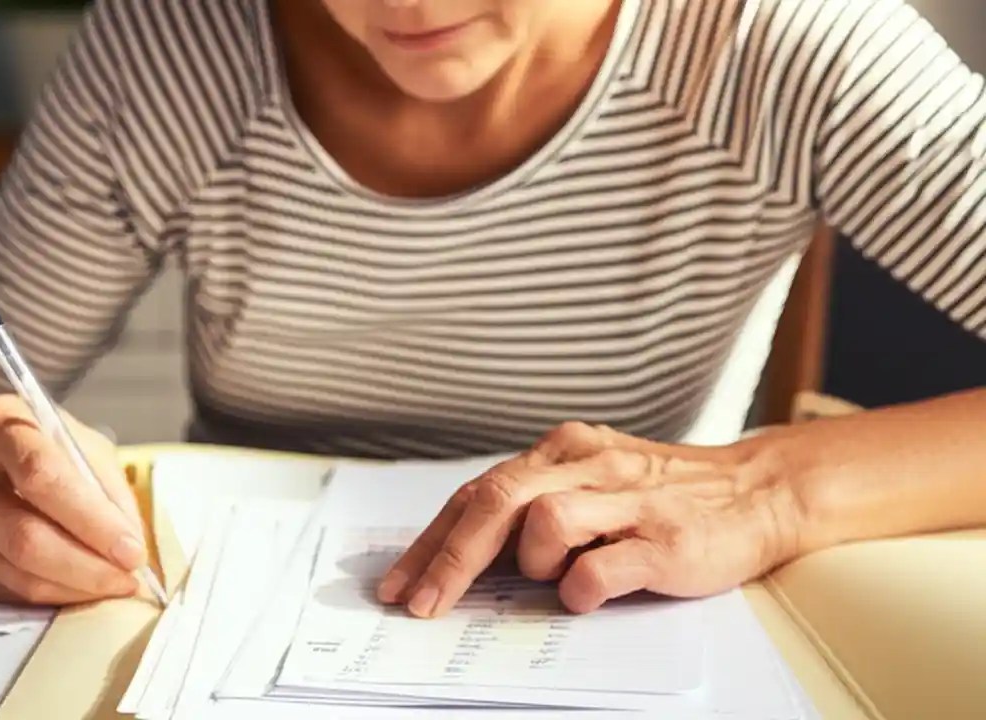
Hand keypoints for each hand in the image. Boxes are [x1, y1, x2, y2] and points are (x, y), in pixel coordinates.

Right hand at [0, 395, 147, 605]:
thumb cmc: (36, 445)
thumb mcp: (79, 442)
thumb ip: (107, 486)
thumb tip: (131, 543)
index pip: (43, 477)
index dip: (92, 521)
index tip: (132, 552)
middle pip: (25, 537)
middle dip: (87, 567)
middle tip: (129, 579)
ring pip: (18, 575)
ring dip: (76, 588)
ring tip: (114, 585)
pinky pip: (11, 591)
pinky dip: (56, 596)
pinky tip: (82, 587)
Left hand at [376, 422, 801, 616]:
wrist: (761, 490)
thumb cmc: (665, 494)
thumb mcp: (593, 480)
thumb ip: (538, 502)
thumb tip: (464, 550)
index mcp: (564, 450)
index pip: (479, 492)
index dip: (433, 540)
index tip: (400, 580)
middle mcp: (590, 465)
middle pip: (496, 501)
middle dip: (448, 559)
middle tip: (420, 604)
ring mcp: (629, 500)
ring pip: (542, 520)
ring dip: (529, 562)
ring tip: (548, 578)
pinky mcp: (666, 539)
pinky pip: (601, 567)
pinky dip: (579, 588)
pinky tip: (584, 595)